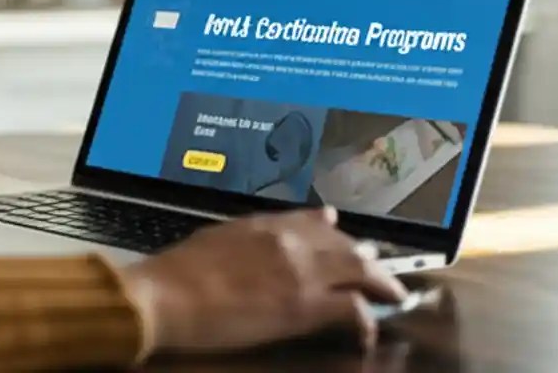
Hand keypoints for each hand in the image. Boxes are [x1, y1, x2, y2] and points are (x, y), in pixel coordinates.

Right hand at [122, 208, 406, 354]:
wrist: (167, 296)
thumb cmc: (178, 273)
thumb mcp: (216, 239)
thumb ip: (250, 233)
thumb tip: (268, 233)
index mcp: (265, 224)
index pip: (316, 222)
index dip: (337, 233)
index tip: (348, 239)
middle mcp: (290, 241)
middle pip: (347, 247)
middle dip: (369, 262)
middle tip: (381, 277)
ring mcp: (301, 272)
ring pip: (361, 271)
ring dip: (380, 285)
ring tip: (391, 299)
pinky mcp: (305, 306)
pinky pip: (353, 310)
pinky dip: (365, 323)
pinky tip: (367, 336)